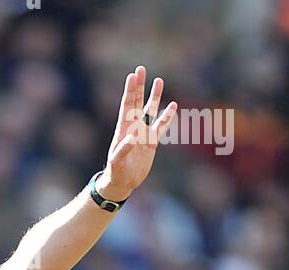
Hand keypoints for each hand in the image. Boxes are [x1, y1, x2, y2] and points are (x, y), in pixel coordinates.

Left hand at [100, 65, 177, 201]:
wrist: (123, 182)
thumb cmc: (116, 172)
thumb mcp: (117, 161)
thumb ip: (123, 149)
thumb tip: (133, 138)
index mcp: (124, 128)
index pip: (127, 105)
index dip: (130, 90)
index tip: (133, 75)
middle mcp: (134, 126)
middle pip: (137, 101)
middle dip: (139, 86)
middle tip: (141, 69)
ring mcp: (143, 132)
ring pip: (150, 110)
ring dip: (154, 96)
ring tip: (158, 80)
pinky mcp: (152, 141)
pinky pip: (161, 125)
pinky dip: (167, 116)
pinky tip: (172, 105)